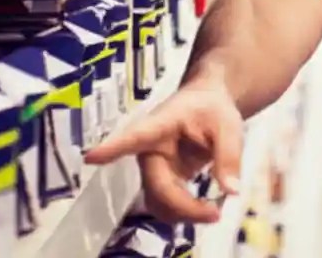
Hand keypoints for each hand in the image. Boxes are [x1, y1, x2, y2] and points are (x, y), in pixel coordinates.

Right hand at [85, 79, 243, 223]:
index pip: (134, 136)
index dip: (113, 147)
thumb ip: (229, 155)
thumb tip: (230, 190)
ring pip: (157, 203)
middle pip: (156, 187)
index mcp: (160, 125)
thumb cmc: (213, 108)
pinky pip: (165, 206)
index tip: (91, 157)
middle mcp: (149, 149)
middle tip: (215, 214)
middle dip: (183, 206)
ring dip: (182, 214)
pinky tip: (202, 209)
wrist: (208, 106)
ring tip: (211, 211)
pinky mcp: (160, 181)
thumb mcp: (229, 125)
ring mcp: (153, 168)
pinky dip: (184, 213)